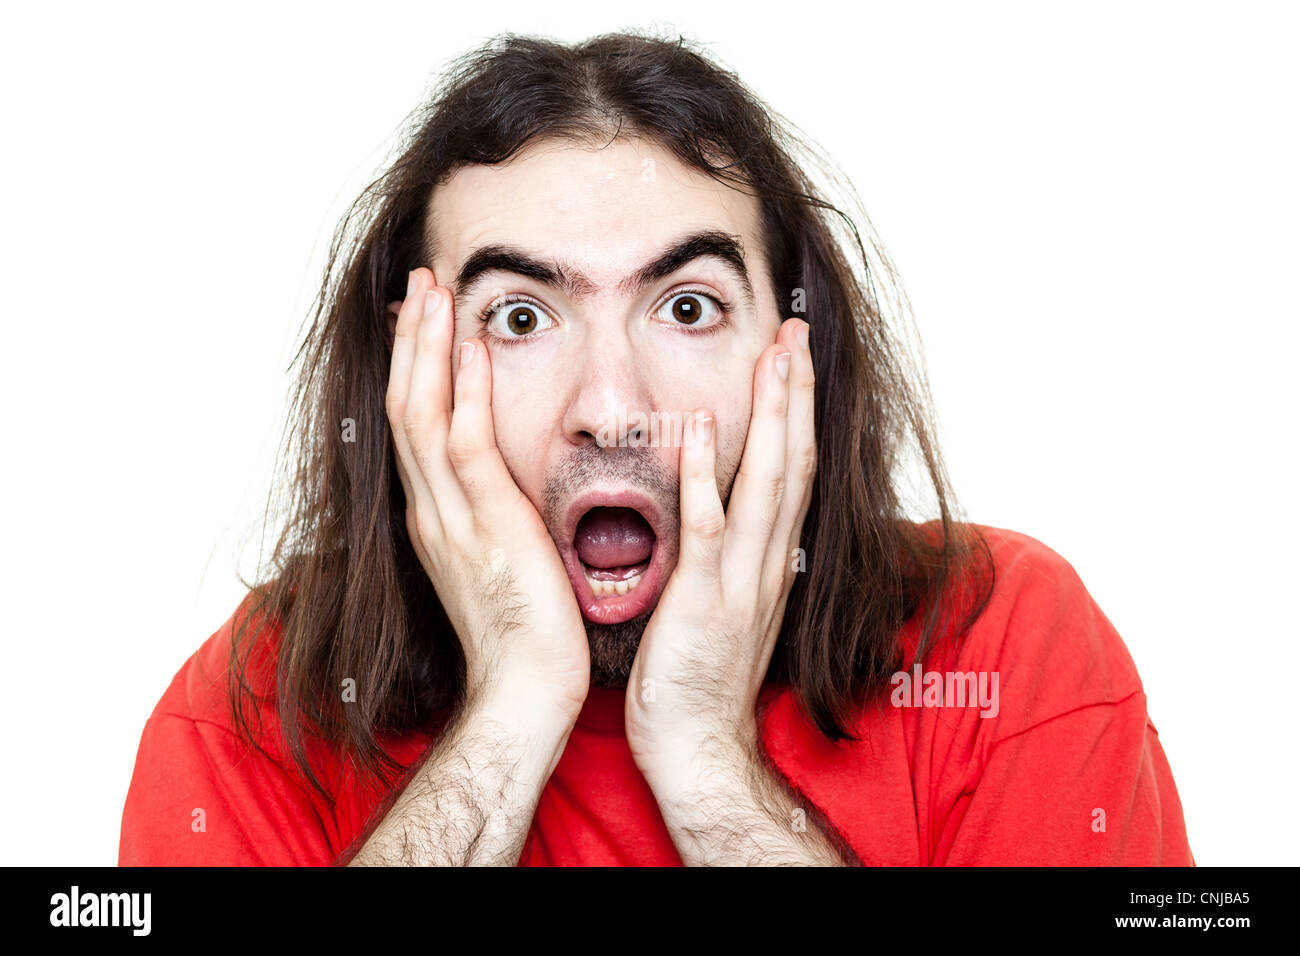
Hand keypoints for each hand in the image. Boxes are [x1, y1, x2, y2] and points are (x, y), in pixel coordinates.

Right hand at [386, 268, 589, 715]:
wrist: (524, 691)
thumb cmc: (525, 633)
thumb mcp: (500, 561)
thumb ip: (495, 516)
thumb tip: (508, 486)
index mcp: (436, 517)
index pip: (415, 427)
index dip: (414, 368)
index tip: (421, 319)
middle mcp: (431, 510)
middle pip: (406, 406)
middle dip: (411, 340)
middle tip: (420, 282)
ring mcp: (451, 517)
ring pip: (423, 414)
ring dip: (427, 347)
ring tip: (434, 290)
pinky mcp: (485, 526)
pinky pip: (467, 446)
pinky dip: (466, 393)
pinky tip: (473, 348)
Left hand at [625, 317, 815, 783]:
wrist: (698, 749)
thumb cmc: (699, 679)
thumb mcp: (726, 606)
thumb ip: (731, 556)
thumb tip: (727, 514)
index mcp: (768, 561)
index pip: (792, 471)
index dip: (795, 412)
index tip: (791, 357)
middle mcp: (767, 562)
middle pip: (794, 461)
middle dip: (796, 393)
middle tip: (795, 329)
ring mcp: (741, 580)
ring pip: (768, 483)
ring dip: (772, 415)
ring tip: (773, 353)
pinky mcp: (704, 601)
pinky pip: (708, 530)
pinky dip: (705, 476)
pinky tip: (695, 427)